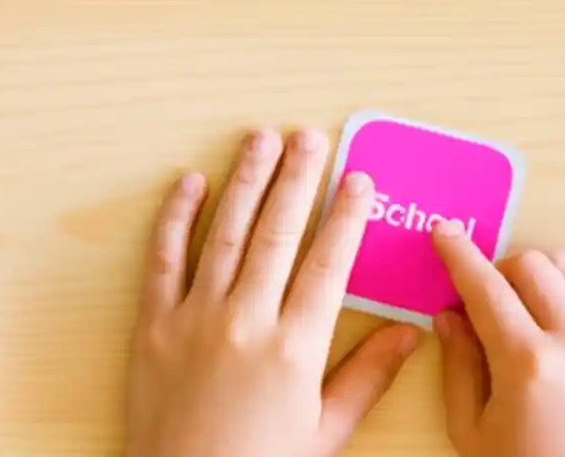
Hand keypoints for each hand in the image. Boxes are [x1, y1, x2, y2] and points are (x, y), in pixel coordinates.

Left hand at [125, 129, 421, 456]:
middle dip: (297, 178)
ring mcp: (195, 319)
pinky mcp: (153, 327)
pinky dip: (176, 217)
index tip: (358, 179)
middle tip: (310, 138)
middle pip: (277, 232)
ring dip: (245, 180)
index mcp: (295, 347)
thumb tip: (411, 334)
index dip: (346, 215)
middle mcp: (246, 321)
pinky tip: (190, 182)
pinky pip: (164, 259)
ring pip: (225, 232)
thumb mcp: (325, 433)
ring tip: (261, 139)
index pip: (328, 262)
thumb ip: (368, 377)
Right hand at [431, 221, 564, 456]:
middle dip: (498, 269)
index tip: (443, 234)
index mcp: (526, 363)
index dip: (458, 254)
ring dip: (540, 272)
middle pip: (530, 264)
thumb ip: (457, 365)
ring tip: (526, 302)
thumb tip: (448, 313)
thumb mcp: (472, 432)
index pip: (484, 286)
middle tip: (484, 297)